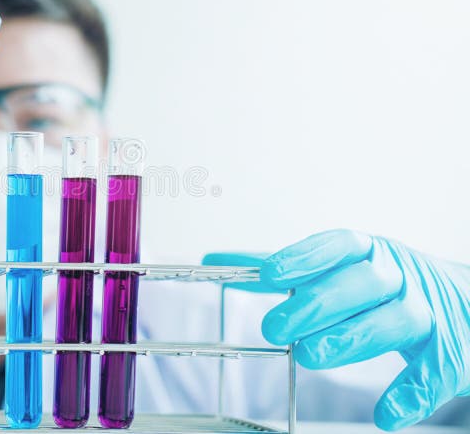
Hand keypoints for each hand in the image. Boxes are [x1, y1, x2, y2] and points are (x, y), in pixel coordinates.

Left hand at [204, 230, 469, 430]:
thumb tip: (216, 262)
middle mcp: (399, 277)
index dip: (304, 258)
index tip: (268, 275)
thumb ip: (281, 270)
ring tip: (309, 358)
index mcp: (368, 252)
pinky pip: (433, 374)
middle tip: (272, 328)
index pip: (337, 246)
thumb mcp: (339, 268)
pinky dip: (410, 395)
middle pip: (360, 284)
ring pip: (393, 322)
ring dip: (351, 340)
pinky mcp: (449, 354)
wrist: (465, 303)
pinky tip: (384, 416)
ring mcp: (427, 313)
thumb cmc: (381, 285)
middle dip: (316, 304)